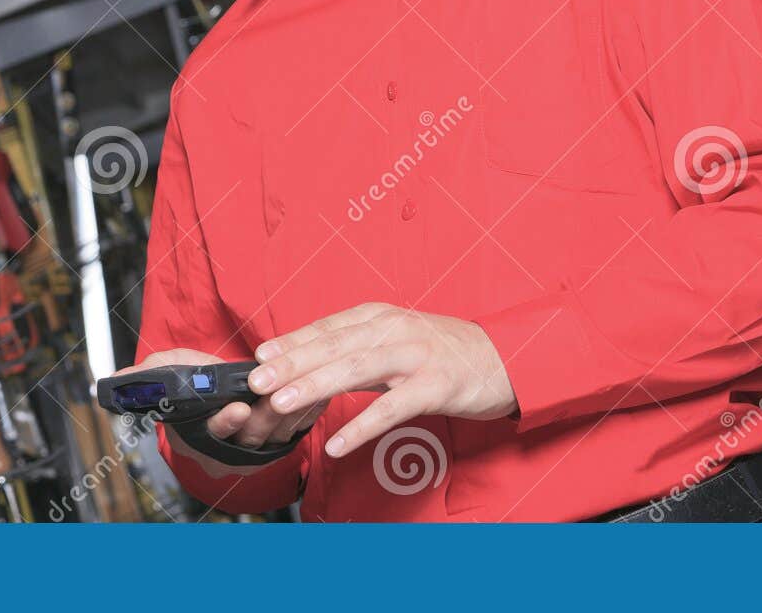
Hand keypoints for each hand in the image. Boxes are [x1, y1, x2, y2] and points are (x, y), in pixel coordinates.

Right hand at [110, 349, 325, 477]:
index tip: (236, 409)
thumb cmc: (191, 377)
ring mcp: (260, 440)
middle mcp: (231, 443)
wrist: (221, 381)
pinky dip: (312, 406)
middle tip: (277, 396)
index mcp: (201, 432)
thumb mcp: (165, 371)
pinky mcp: (285, 430)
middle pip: (252, 436)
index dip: (225, 423)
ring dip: (294, 408)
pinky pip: (302, 423)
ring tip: (305, 386)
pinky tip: (321, 388)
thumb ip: (143, 377)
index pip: (213, 434)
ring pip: (281, 430)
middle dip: (266, 416)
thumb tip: (109, 381)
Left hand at [249, 303, 516, 457]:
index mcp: (379, 316)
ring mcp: (415, 357)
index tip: (257, 356)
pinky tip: (338, 444)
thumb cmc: (442, 351)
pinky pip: (392, 408)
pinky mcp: (435, 386)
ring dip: (316, 385)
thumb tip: (305, 358)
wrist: (505, 357)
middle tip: (255, 380)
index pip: (326, 328)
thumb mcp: (395, 337)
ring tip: (283, 403)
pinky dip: (362, 426)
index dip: (291, 342)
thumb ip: (355, 346)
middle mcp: (393, 330)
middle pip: (334, 346)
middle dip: (291, 363)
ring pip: (356, 370)